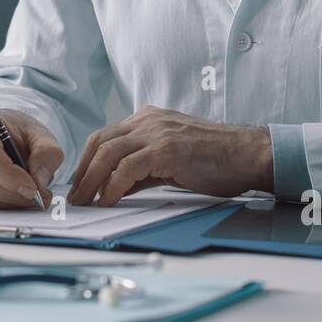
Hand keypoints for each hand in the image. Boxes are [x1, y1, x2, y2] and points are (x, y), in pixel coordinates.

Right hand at [0, 109, 62, 209]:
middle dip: (14, 195)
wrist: (0, 132)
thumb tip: (40, 180)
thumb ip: (47, 152)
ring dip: (9, 201)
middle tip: (40, 197)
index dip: (9, 177)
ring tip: (30, 195)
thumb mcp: (39, 133)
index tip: (32, 189)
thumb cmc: (16, 131)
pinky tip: (11, 193)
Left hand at [69, 106, 272, 206]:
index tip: (79, 184)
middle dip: (82, 171)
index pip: (105, 136)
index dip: (86, 161)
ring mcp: (157, 132)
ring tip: (85, 202)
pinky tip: (109, 200)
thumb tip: (114, 189)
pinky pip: (128, 167)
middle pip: (99, 141)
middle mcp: (148, 120)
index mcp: (148, 119)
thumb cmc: (214, 160)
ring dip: (91, 180)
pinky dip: (114, 186)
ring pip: (109, 152)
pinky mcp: (166, 148)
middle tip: (74, 196)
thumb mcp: (170, 160)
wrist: (247, 154)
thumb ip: (142, 169)